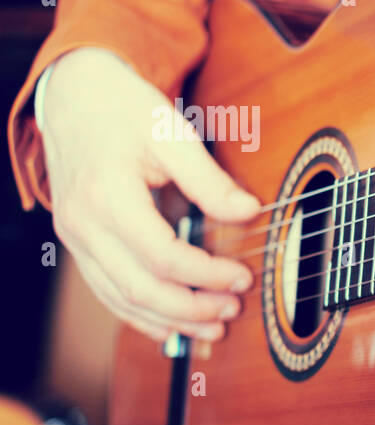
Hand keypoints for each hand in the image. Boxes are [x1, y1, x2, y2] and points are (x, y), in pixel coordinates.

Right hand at [39, 47, 258, 341]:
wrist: (74, 96)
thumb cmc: (123, 109)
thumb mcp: (171, 132)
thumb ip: (209, 178)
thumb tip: (249, 212)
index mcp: (107, 197)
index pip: (163, 257)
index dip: (207, 275)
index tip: (243, 277)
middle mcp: (84, 225)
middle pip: (139, 288)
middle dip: (191, 308)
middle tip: (233, 309)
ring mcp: (76, 239)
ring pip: (120, 299)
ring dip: (169, 321)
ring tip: (212, 328)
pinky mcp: (78, 244)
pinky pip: (107, 292)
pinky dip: (140, 315)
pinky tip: (171, 326)